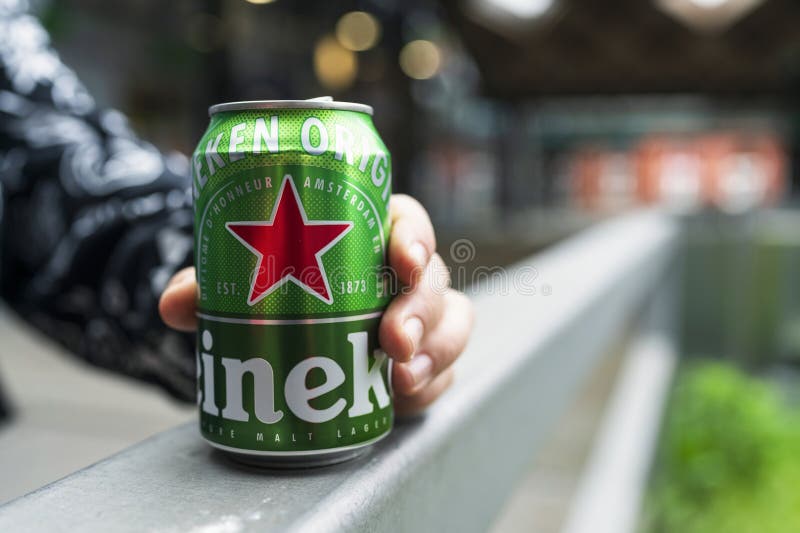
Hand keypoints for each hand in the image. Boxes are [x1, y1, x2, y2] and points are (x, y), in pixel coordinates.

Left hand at [159, 194, 473, 415]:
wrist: (300, 346)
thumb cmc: (284, 297)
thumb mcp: (244, 289)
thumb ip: (212, 289)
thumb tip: (173, 304)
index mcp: (371, 237)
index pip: (407, 222)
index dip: (414, 236)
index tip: (403, 257)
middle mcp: (403, 277)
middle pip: (432, 279)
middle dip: (420, 307)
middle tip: (391, 339)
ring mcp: (420, 320)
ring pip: (451, 323)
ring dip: (434, 349)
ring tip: (402, 376)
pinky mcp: (425, 361)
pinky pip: (445, 369)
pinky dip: (432, 383)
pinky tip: (407, 395)